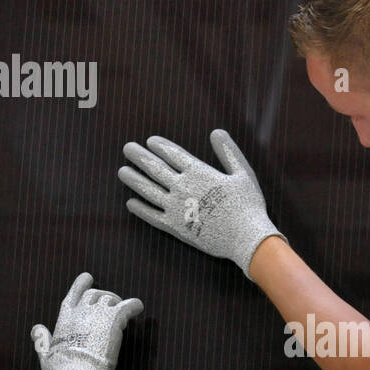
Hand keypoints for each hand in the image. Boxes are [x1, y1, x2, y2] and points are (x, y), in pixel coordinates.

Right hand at [31, 273, 143, 369]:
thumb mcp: (45, 354)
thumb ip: (41, 339)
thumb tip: (36, 328)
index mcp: (65, 318)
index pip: (73, 295)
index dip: (80, 285)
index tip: (87, 278)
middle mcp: (81, 311)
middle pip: (93, 295)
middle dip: (101, 294)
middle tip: (109, 299)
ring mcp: (97, 313)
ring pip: (110, 298)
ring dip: (116, 302)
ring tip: (121, 308)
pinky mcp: (113, 319)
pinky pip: (127, 306)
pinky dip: (134, 305)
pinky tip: (138, 307)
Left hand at [119, 129, 284, 279]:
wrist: (246, 237)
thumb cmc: (248, 204)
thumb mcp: (243, 173)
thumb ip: (228, 152)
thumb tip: (216, 132)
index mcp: (199, 172)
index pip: (173, 154)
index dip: (160, 146)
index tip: (149, 141)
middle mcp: (183, 187)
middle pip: (156, 168)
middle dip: (140, 157)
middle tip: (127, 148)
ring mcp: (176, 207)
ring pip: (149, 190)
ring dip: (134, 179)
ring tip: (122, 171)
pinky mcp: (175, 227)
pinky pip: (152, 216)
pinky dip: (140, 209)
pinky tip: (130, 203)